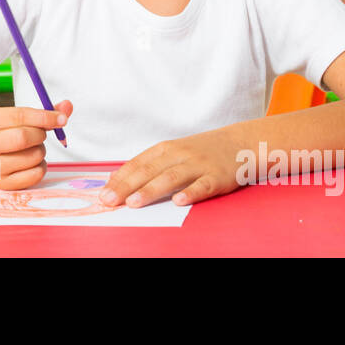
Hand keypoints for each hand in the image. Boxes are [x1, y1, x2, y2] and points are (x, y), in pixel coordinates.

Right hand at [0, 101, 72, 189]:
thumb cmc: (4, 132)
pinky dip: (41, 167)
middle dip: (40, 135)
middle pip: (22, 138)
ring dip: (41, 151)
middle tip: (40, 135)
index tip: (61, 119)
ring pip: (32, 157)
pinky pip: (35, 175)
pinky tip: (32, 163)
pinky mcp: (2, 184)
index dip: (44, 117)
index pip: (19, 116)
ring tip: (32, 149)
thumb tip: (67, 107)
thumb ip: (43, 112)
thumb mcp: (16, 117)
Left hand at [100, 129, 240, 207]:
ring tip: (134, 202)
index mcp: (166, 149)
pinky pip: (202, 186)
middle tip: (109, 200)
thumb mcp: (175, 152)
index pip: (137, 164)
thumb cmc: (202, 151)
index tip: (103, 193)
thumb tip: (119, 180)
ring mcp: (198, 165)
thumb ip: (150, 165)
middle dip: (127, 186)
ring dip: (151, 190)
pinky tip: (178, 201)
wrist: (240, 142)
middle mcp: (180, 155)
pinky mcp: (217, 177)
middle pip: (149, 171)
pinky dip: (190, 193)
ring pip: (171, 177)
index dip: (119, 179)